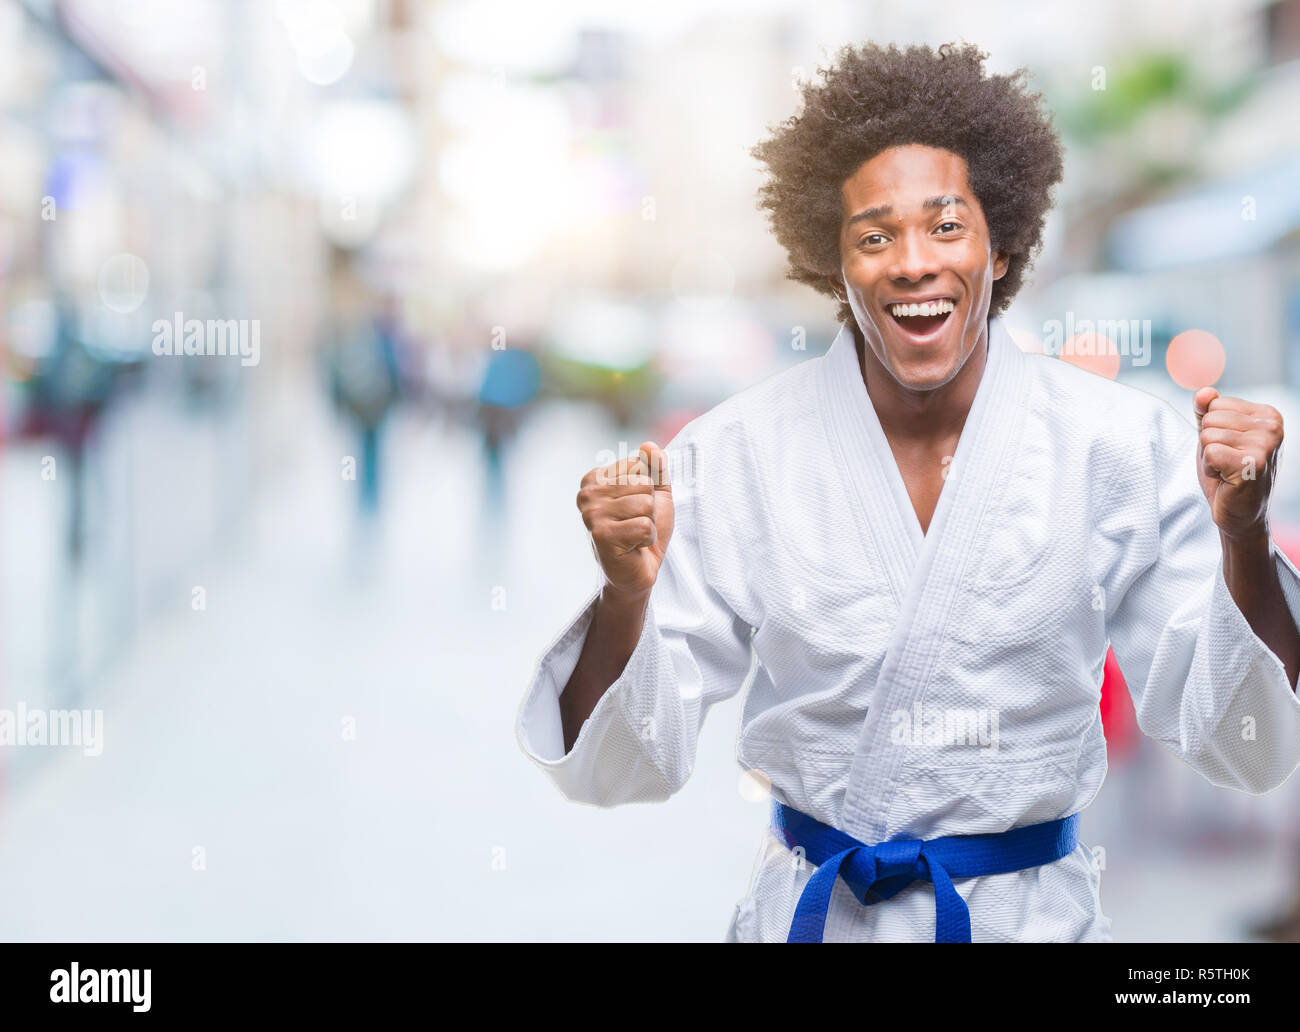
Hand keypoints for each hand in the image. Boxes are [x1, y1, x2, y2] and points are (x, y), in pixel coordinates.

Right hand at [576, 440, 673, 599]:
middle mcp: (587, 494)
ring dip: (649, 524)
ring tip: (634, 536)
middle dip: (650, 508)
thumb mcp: (656, 495)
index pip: (639, 464)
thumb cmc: (643, 531)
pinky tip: (633, 547)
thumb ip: (656, 469)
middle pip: (644, 483)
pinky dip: (647, 539)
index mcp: (595, 478)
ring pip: (646, 504)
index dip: (648, 489)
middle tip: (635, 524)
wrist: (637, 572)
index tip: (634, 508)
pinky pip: (644, 526)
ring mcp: (592, 515)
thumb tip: (650, 446)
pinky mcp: (602, 535)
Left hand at [1194, 387, 1282, 541]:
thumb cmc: (1227, 472)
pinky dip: (1210, 468)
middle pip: (1210, 419)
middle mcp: (1272, 426)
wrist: (1239, 513)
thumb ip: (1206, 412)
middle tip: (1226, 463)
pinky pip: (1210, 453)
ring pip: (1207, 436)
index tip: (1229, 448)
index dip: (1211, 429)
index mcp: (1267, 414)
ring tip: (1227, 471)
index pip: (1215, 405)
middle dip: (1208, 444)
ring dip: (1209, 458)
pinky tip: (1226, 479)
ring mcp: (1265, 444)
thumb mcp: (1215, 436)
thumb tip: (1204, 392)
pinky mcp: (1253, 463)